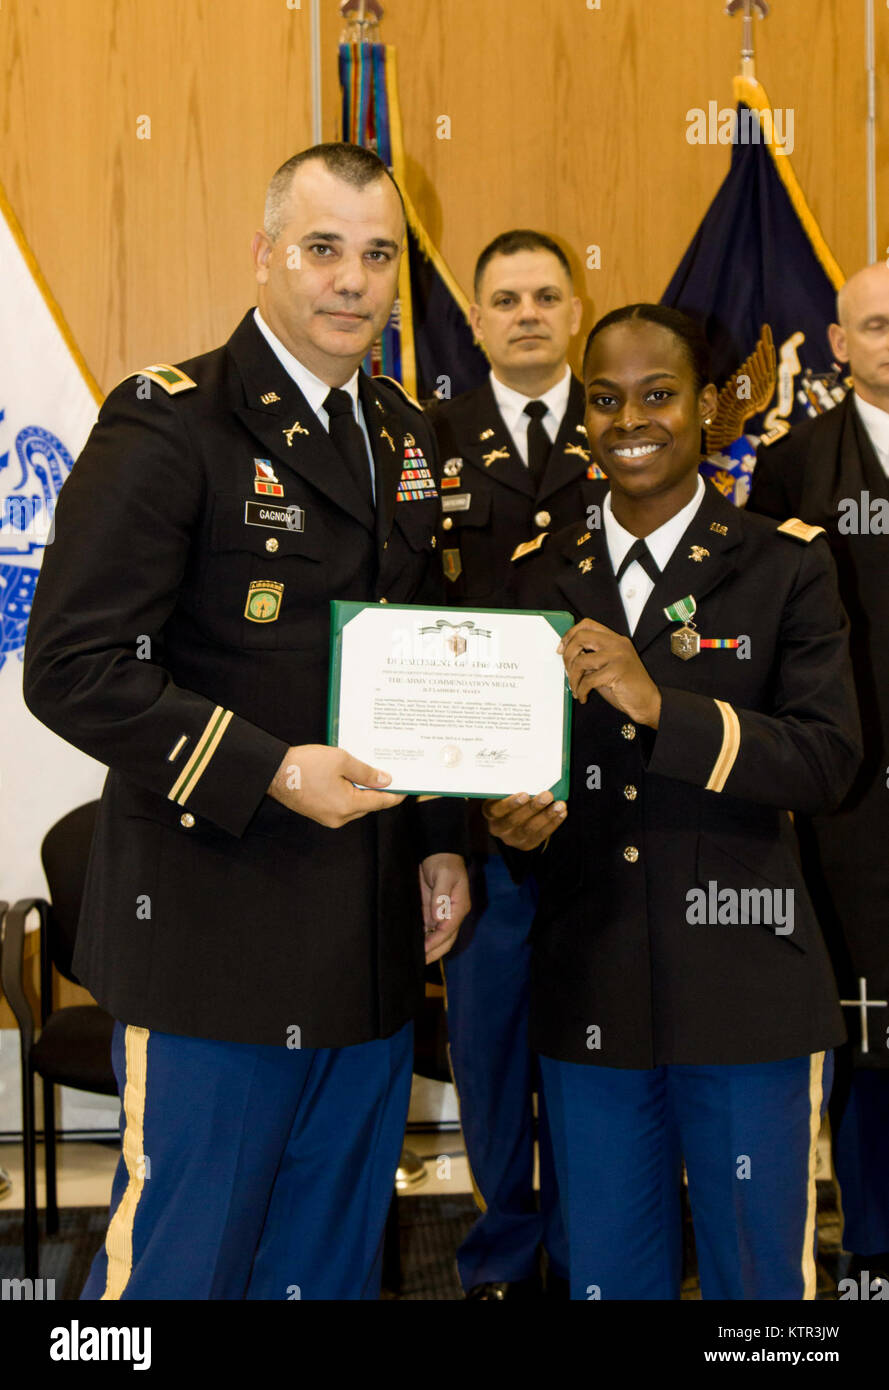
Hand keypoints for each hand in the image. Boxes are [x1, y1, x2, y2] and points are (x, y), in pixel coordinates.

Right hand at [267, 744, 405, 827]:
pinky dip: (347, 793)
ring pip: (354, 805)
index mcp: (348, 806)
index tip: (407, 789)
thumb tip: (386, 781)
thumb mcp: (341, 761)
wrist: (273, 772)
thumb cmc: (305, 764)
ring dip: (361, 791)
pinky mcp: (318, 814)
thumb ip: (367, 772)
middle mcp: (339, 817)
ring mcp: (327, 818)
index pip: (380, 802)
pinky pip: (341, 805)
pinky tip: (348, 778)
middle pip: (368, 805)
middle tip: (388, 774)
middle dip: (378, 791)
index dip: (395, 794)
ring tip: (367, 772)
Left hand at [419, 853, 469, 962]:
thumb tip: (438, 918)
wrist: (438, 853)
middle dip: (435, 951)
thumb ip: (440, 896)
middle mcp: (452, 913)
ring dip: (429, 947)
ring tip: (415, 958)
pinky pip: (429, 928)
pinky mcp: (432, 910)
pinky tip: (414, 945)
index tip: (424, 949)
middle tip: (420, 962)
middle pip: (446, 938)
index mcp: (459, 907)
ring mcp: (442, 913)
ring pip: (438, 936)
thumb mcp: (444, 876)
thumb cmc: (444, 862)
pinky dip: (423, 937)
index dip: (436, 941)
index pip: (448, 929)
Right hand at [482, 790, 565, 850]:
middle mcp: (498, 828)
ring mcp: (512, 838)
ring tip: (559, 804)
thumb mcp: (506, 790)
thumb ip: (513, 785)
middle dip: (533, 807)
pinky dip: (553, 824)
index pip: (496, 810)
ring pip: (529, 830)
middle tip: (548, 795)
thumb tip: (532, 773)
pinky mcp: (526, 844)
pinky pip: (540, 836)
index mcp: (489, 812)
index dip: (510, 803)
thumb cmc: (509, 795)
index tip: (524, 793)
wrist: (512, 813)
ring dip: (546, 816)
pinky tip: (562, 813)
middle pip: (514, 820)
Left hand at [558, 619, 661, 725]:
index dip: (570, 634)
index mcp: (615, 639)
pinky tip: (583, 696)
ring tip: (576, 688)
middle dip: (568, 655)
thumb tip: (567, 657)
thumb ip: (590, 658)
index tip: (561, 649)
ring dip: (573, 678)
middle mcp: (617, 643)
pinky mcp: (617, 671)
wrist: (648, 703)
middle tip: (567, 671)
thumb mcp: (606, 667)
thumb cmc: (627, 687)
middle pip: (581, 637)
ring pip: (581, 660)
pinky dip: (581, 690)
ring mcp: (618, 656)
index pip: (587, 624)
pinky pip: (588, 679)